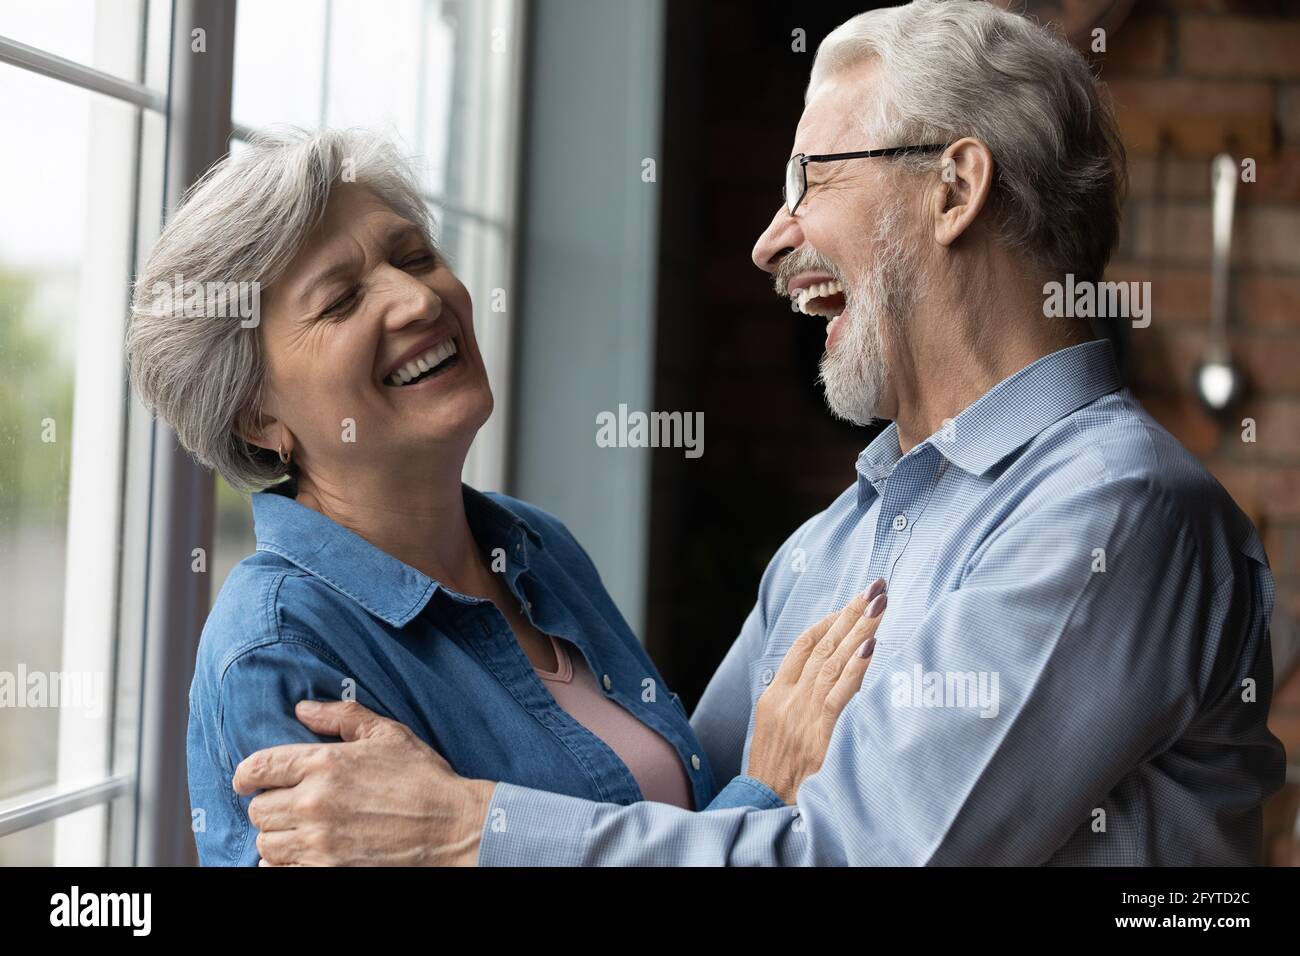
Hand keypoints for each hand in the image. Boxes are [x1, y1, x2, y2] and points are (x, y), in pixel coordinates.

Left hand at [232, 700, 495, 865]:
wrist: (453, 828)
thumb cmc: (423, 779)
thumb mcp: (388, 735)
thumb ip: (342, 717)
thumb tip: (303, 708)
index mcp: (325, 763)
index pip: (258, 768)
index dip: (246, 775)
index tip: (247, 781)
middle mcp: (314, 802)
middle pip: (259, 810)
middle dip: (270, 807)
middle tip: (289, 807)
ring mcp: (319, 841)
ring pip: (265, 844)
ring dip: (277, 837)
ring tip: (299, 832)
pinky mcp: (326, 871)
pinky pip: (278, 871)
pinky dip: (283, 865)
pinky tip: (303, 855)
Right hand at [744, 580, 886, 802]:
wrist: (761, 808)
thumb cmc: (774, 777)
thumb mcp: (776, 734)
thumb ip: (797, 707)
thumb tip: (824, 685)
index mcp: (774, 696)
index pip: (801, 646)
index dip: (827, 622)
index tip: (848, 604)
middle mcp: (787, 699)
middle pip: (823, 646)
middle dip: (851, 614)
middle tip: (875, 587)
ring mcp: (801, 715)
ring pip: (834, 662)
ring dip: (860, 629)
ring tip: (879, 603)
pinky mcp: (817, 735)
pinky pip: (839, 694)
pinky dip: (855, 668)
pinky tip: (871, 646)